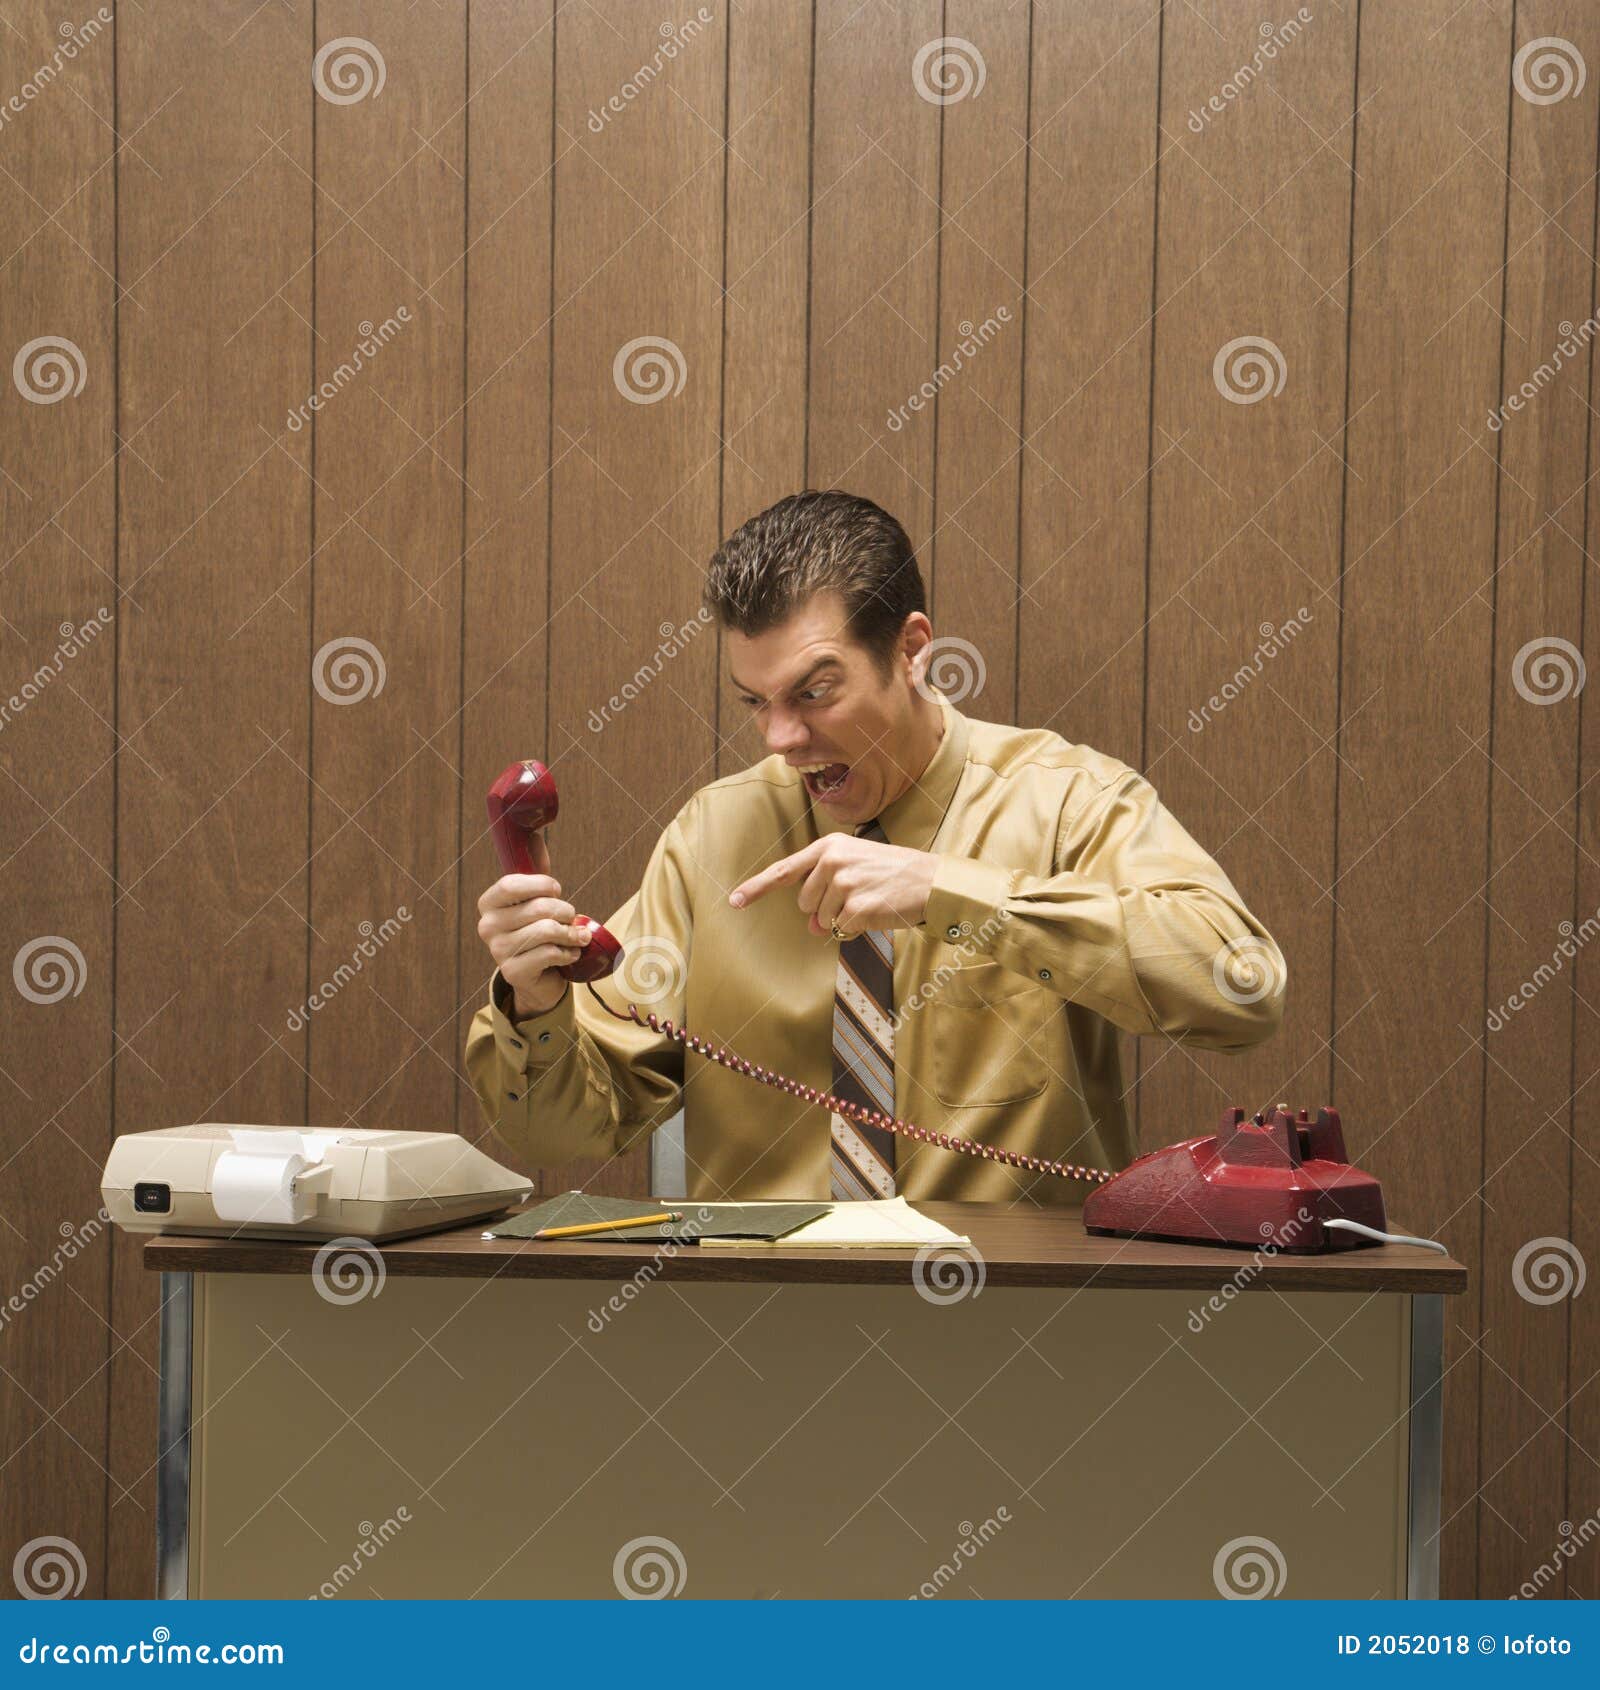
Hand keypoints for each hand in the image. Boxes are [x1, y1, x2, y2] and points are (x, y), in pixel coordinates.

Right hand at [476, 828, 593, 1016]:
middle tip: (572, 916)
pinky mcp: (514, 972)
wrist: (537, 976)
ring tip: (578, 936)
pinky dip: (568, 952)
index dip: (540, 884)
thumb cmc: (537, 930)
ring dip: (571, 933)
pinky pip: (550, 954)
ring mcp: (498, 951)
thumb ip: (535, 871)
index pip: (510, 885)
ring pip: (546, 931)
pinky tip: (571, 953)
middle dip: (564, 911)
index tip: (556, 889)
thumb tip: (535, 838)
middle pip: (536, 908)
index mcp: (488, 903)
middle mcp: (487, 926)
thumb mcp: (535, 899)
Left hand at [728, 833, 937, 937]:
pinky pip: (843, 929)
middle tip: (858, 895)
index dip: (757, 888)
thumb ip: (825, 892)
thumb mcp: (856, 872)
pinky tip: (877, 911)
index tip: (734, 901)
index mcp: (829, 847)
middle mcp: (832, 861)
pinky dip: (858, 927)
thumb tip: (812, 926)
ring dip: (843, 919)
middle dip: (825, 909)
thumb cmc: (892, 873)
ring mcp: (845, 883)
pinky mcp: (858, 905)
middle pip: (806, 904)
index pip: (785, 871)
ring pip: (823, 920)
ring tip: (870, 899)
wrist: (931, 879)